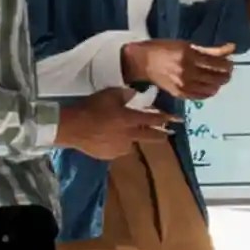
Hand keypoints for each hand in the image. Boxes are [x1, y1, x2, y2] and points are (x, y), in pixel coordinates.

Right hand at [55, 87, 180, 160]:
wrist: (72, 127)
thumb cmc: (91, 107)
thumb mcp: (110, 94)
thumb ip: (126, 94)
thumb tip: (136, 94)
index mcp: (130, 119)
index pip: (154, 119)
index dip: (167, 118)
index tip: (178, 120)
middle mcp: (129, 136)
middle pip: (150, 136)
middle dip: (161, 134)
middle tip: (168, 134)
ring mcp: (119, 148)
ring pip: (132, 143)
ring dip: (133, 138)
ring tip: (125, 133)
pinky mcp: (109, 155)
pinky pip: (118, 149)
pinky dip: (117, 144)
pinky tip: (109, 138)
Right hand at [122, 40, 234, 99]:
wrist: (141, 62)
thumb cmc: (163, 48)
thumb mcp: (186, 44)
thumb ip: (209, 49)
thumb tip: (231, 48)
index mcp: (189, 56)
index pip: (218, 63)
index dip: (228, 63)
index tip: (230, 62)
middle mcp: (188, 72)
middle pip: (217, 77)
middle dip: (226, 74)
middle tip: (227, 70)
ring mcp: (184, 85)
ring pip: (211, 88)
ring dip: (219, 83)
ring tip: (219, 78)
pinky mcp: (179, 94)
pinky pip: (201, 96)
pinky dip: (209, 92)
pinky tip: (209, 86)